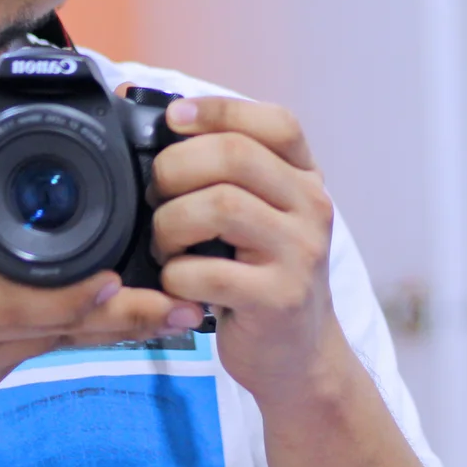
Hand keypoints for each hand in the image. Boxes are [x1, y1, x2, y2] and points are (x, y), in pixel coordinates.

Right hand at [0, 125, 183, 436]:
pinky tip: (123, 323)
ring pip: (54, 345)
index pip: (12, 299)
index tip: (115, 278)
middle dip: (120, 318)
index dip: (70, 297)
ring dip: (116, 331)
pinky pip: (36, 353)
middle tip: (179, 305)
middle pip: (51, 327)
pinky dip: (79, 336)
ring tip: (174, 316)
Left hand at [149, 96, 344, 404]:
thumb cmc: (259, 276)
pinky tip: (176, 282)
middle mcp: (313, 208)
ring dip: (170, 222)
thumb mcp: (258, 216)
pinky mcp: (280, 299)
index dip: (220, 110)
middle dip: (175, 168)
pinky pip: (209, 271)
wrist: (298, 356)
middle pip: (236, 156)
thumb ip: (226, 172)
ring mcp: (301, 254)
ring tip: (163, 243)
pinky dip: (176, 274)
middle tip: (154, 195)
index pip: (276, 123)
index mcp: (305, 178)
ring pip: (220, 206)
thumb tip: (161, 116)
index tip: (173, 117)